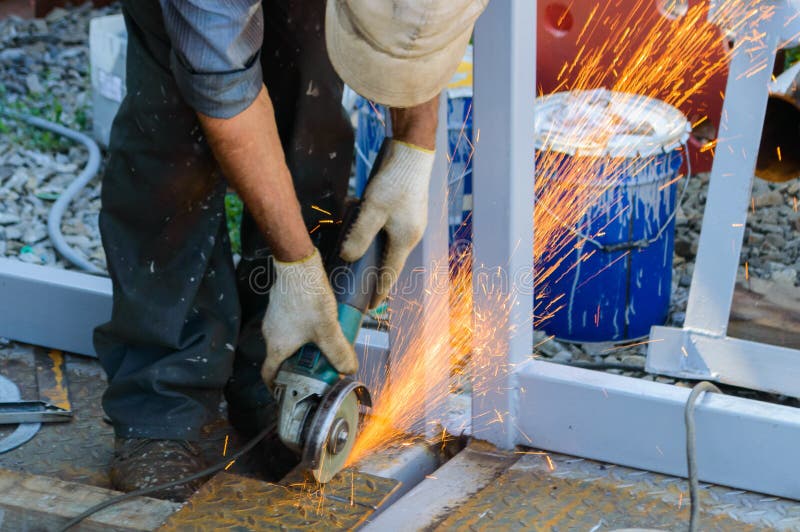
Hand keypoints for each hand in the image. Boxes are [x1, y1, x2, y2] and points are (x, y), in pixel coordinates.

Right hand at [260, 248, 357, 384]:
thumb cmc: (307, 296)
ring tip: (325, 344)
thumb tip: (348, 370)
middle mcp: (271, 333)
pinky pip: (291, 325)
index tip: (289, 392)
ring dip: (305, 347)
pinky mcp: (282, 305)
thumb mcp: (328, 329)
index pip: (270, 375)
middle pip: (283, 358)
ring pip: (289, 341)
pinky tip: (321, 323)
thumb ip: (338, 352)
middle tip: (319, 367)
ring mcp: (275, 318)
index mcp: (277, 346)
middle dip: (301, 366)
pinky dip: (304, 330)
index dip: (278, 387)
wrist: (297, 264)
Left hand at [340, 140, 434, 306]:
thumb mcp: (372, 209)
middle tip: (363, 289)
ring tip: (362, 265)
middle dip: (378, 276)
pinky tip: (367, 232)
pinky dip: (379, 237)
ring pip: (391, 245)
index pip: (391, 273)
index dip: (380, 291)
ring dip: (377, 255)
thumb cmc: (394, 181)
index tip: (372, 306)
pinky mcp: (408, 210)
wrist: (413, 153)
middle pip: (392, 261)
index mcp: (405, 239)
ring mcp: (412, 222)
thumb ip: (359, 235)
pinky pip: (392, 231)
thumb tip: (347, 257)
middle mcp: (411, 234)